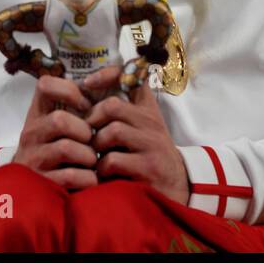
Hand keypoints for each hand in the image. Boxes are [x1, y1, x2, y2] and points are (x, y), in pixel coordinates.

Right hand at [12, 74, 98, 190]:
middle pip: (59, 120)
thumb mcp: (60, 127)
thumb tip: (117, 79)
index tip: (84, 105)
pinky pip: (69, 176)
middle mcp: (31, 133)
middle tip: (93, 141)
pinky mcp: (41, 182)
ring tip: (93, 161)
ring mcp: (33, 158)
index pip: (45, 85)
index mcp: (38, 113)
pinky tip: (91, 179)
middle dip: (84, 130)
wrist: (32, 190)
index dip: (69, 90)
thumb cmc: (58, 151)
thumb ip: (78, 108)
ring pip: (65, 147)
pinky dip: (87, 178)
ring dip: (88, 156)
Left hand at [81, 66, 189, 205]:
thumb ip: (123, 115)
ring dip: (95, 146)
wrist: (178, 188)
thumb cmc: (150, 158)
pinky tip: (102, 175)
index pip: (133, 78)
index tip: (87, 83)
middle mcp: (152, 123)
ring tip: (93, 157)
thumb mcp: (142, 131)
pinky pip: (113, 160)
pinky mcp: (148, 168)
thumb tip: (85, 100)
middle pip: (113, 106)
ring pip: (112, 131)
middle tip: (85, 135)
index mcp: (148, 111)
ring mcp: (152, 145)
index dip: (107, 74)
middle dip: (92, 119)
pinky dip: (100, 169)